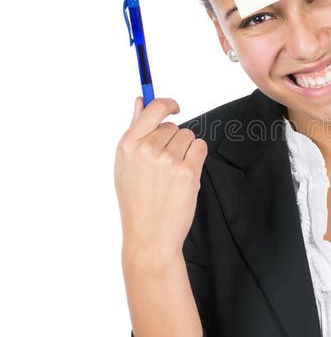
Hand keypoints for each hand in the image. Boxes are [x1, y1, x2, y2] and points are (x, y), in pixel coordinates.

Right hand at [114, 97, 207, 267]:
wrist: (150, 236)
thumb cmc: (137, 201)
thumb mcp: (125, 165)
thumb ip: (135, 130)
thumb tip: (139, 100)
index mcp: (127, 145)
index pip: (153, 108)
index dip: (167, 103)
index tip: (175, 106)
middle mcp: (146, 149)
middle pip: (172, 126)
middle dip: (173, 141)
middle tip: (164, 166)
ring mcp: (168, 160)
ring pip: (188, 136)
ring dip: (186, 150)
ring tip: (172, 174)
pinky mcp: (187, 171)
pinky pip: (200, 148)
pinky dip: (196, 158)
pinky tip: (185, 176)